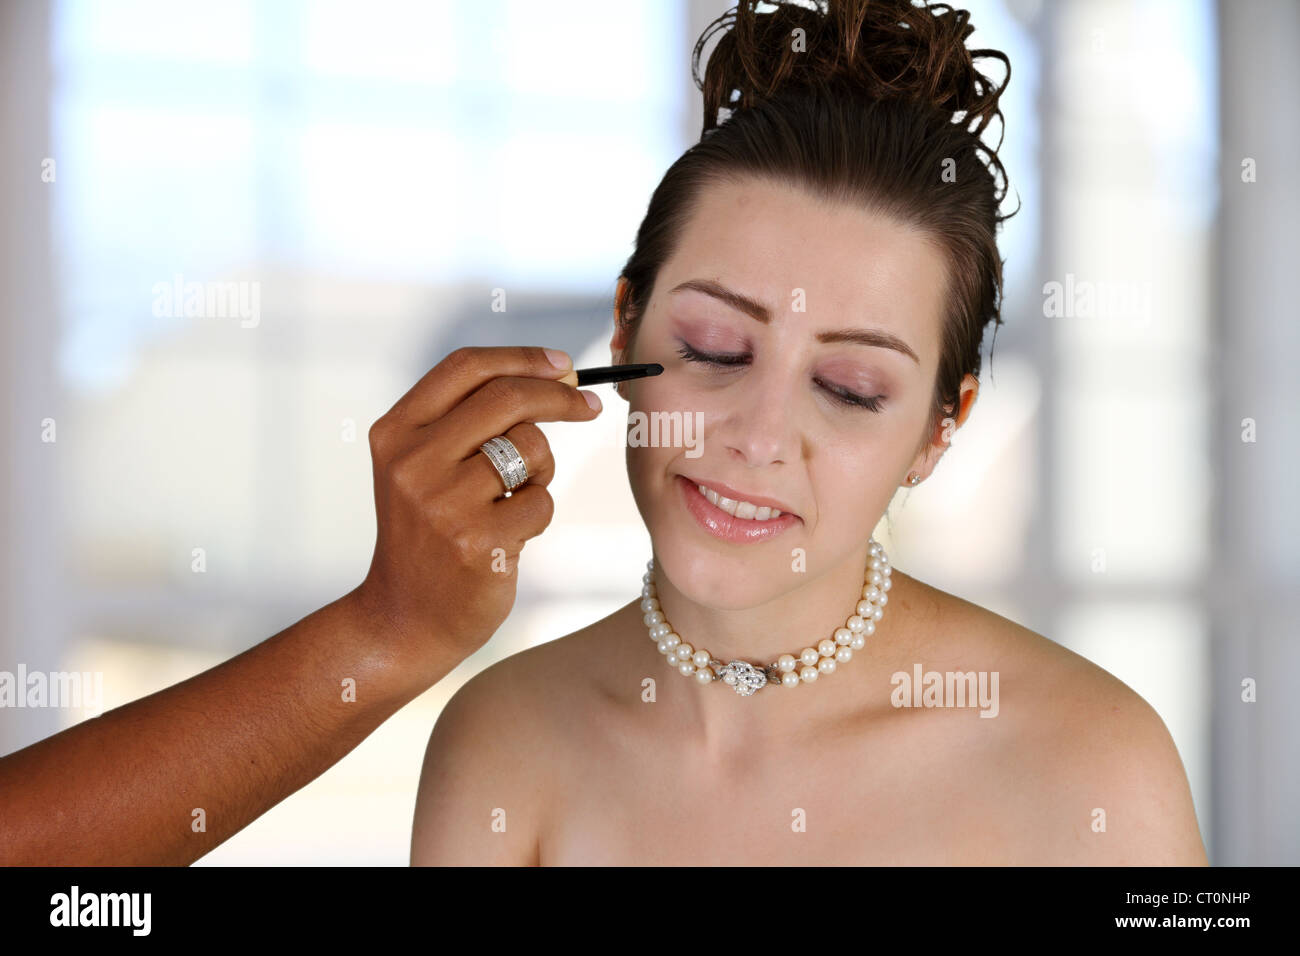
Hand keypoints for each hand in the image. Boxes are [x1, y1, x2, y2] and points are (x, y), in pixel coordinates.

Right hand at [351, 345, 601, 675]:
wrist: (404, 619)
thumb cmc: (429, 535)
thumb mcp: (422, 467)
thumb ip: (467, 421)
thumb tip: (555, 375)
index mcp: (395, 432)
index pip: (466, 368)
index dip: (523, 358)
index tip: (564, 365)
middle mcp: (413, 461)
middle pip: (507, 398)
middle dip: (560, 397)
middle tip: (590, 406)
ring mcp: (443, 502)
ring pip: (532, 451)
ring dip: (542, 471)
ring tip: (515, 499)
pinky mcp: (477, 541)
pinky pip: (542, 501)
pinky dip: (538, 514)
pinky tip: (508, 536)